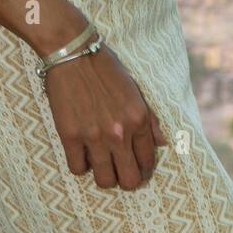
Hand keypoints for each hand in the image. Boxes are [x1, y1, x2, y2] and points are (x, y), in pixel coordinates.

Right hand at [44, 41, 167, 189]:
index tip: (137, 169)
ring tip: (100, 165)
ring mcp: (94, 136)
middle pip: (129, 180)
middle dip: (127, 180)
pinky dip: (80, 165)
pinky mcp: (70, 136)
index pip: (148, 161)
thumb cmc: (105, 67)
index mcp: (139, 119)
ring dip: (104, 176)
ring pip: (105, 180)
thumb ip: (151, 119)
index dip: (144, 170)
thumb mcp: (135, 89)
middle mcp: (120, 132)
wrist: (72, 52)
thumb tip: (163, 144)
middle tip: (120, 172)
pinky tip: (81, 153)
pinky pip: (77, 169)